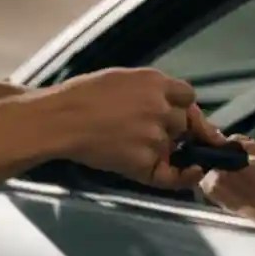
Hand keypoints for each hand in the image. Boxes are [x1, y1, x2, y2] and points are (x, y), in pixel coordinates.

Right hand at [51, 67, 203, 189]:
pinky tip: (194, 173)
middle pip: (184, 121)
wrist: (60, 120)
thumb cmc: (82, 95)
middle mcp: (161, 107)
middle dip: (172, 126)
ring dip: (165, 147)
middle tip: (146, 131)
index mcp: (155, 82)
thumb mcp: (121, 78)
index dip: (182, 106)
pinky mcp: (144, 162)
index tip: (175, 112)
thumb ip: (148, 88)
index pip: (187, 96)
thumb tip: (168, 102)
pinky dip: (186, 177)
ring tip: (135, 145)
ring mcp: (155, 136)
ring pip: (175, 145)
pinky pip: (173, 174)